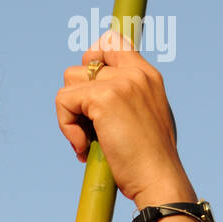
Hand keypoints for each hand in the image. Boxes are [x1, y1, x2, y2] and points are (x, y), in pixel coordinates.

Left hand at [56, 29, 193, 206]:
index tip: (89, 91)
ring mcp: (121, 83)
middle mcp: (135, 72)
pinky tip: (84, 147)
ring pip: (69, 80)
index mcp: (147, 75)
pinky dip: (66, 128)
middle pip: (84, 61)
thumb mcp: (143, 118)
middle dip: (78, 94)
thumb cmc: (148, 160)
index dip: (92, 59)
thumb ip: (125, 99)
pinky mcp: (103, 97)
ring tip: (88, 141)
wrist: (158, 180)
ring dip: (70, 115)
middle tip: (88, 125)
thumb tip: (88, 98)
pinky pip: (64, 102)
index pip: (112, 41)